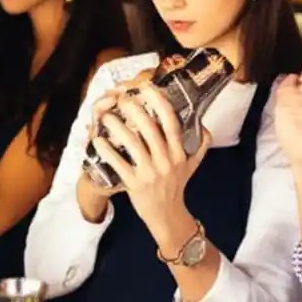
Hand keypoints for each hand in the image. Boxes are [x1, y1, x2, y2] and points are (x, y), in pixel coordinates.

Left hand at [89, 83, 209, 225]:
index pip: (171, 122)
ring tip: (105, 115)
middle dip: (134, 109)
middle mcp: (166, 161)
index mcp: (179, 153)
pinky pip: (119, 164)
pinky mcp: (134, 184)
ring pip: (132, 144)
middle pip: (149, 129)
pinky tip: (98, 139)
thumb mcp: (193, 164)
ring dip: (117, 127)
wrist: (166, 215)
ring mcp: (150, 173)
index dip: (159, 102)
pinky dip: (107, 151)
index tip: (147, 87)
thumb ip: (200, 143)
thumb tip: (203, 123)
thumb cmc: (176, 185)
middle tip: (121, 98)